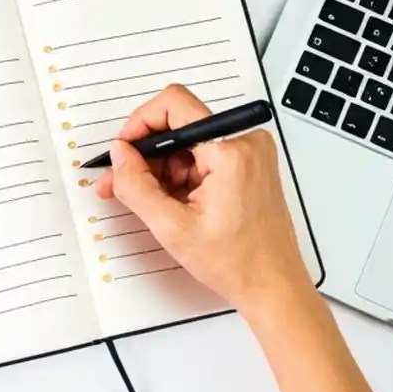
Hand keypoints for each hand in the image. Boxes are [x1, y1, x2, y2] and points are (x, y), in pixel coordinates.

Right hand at [94, 85, 311, 313]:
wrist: (273, 286)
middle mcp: (246, 142)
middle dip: (147, 156)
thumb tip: (119, 155)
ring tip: (154, 205)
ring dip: (164, 170)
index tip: (124, 149)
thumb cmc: (238, 263)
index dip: (140, 123)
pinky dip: (183, 177)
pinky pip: (204, 157)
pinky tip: (176, 204)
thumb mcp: (173, 228)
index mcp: (230, 152)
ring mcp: (250, 153)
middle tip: (122, 182)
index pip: (174, 105)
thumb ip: (136, 186)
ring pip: (189, 145)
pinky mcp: (249, 164)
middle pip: (179, 127)